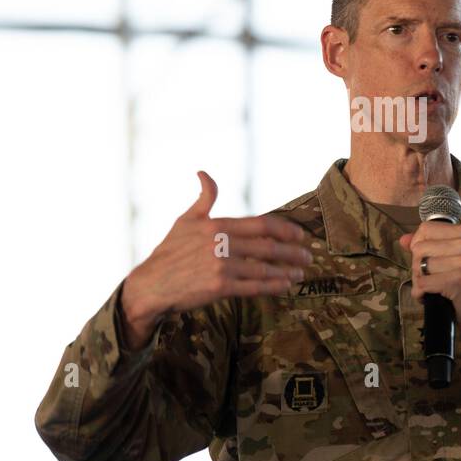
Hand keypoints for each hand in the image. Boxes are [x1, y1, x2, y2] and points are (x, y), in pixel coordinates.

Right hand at [120, 171, 312, 346]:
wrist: (151, 284)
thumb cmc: (169, 251)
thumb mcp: (185, 220)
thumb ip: (204, 198)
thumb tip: (203, 173)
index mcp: (217, 224)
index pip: (262, 224)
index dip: (286, 229)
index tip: (300, 235)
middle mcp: (221, 244)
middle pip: (269, 247)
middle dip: (293, 252)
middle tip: (309, 256)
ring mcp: (221, 266)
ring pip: (264, 268)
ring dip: (286, 271)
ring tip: (299, 273)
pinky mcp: (219, 288)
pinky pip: (254, 287)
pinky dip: (273, 286)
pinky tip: (285, 285)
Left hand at [398, 223, 460, 363]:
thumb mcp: (450, 259)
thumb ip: (426, 246)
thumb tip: (403, 239)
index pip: (426, 229)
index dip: (418, 245)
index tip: (427, 259)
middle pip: (419, 248)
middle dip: (418, 267)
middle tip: (432, 278)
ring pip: (419, 267)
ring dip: (420, 282)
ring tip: (434, 288)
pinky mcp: (458, 281)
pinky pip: (423, 284)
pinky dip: (421, 294)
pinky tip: (431, 297)